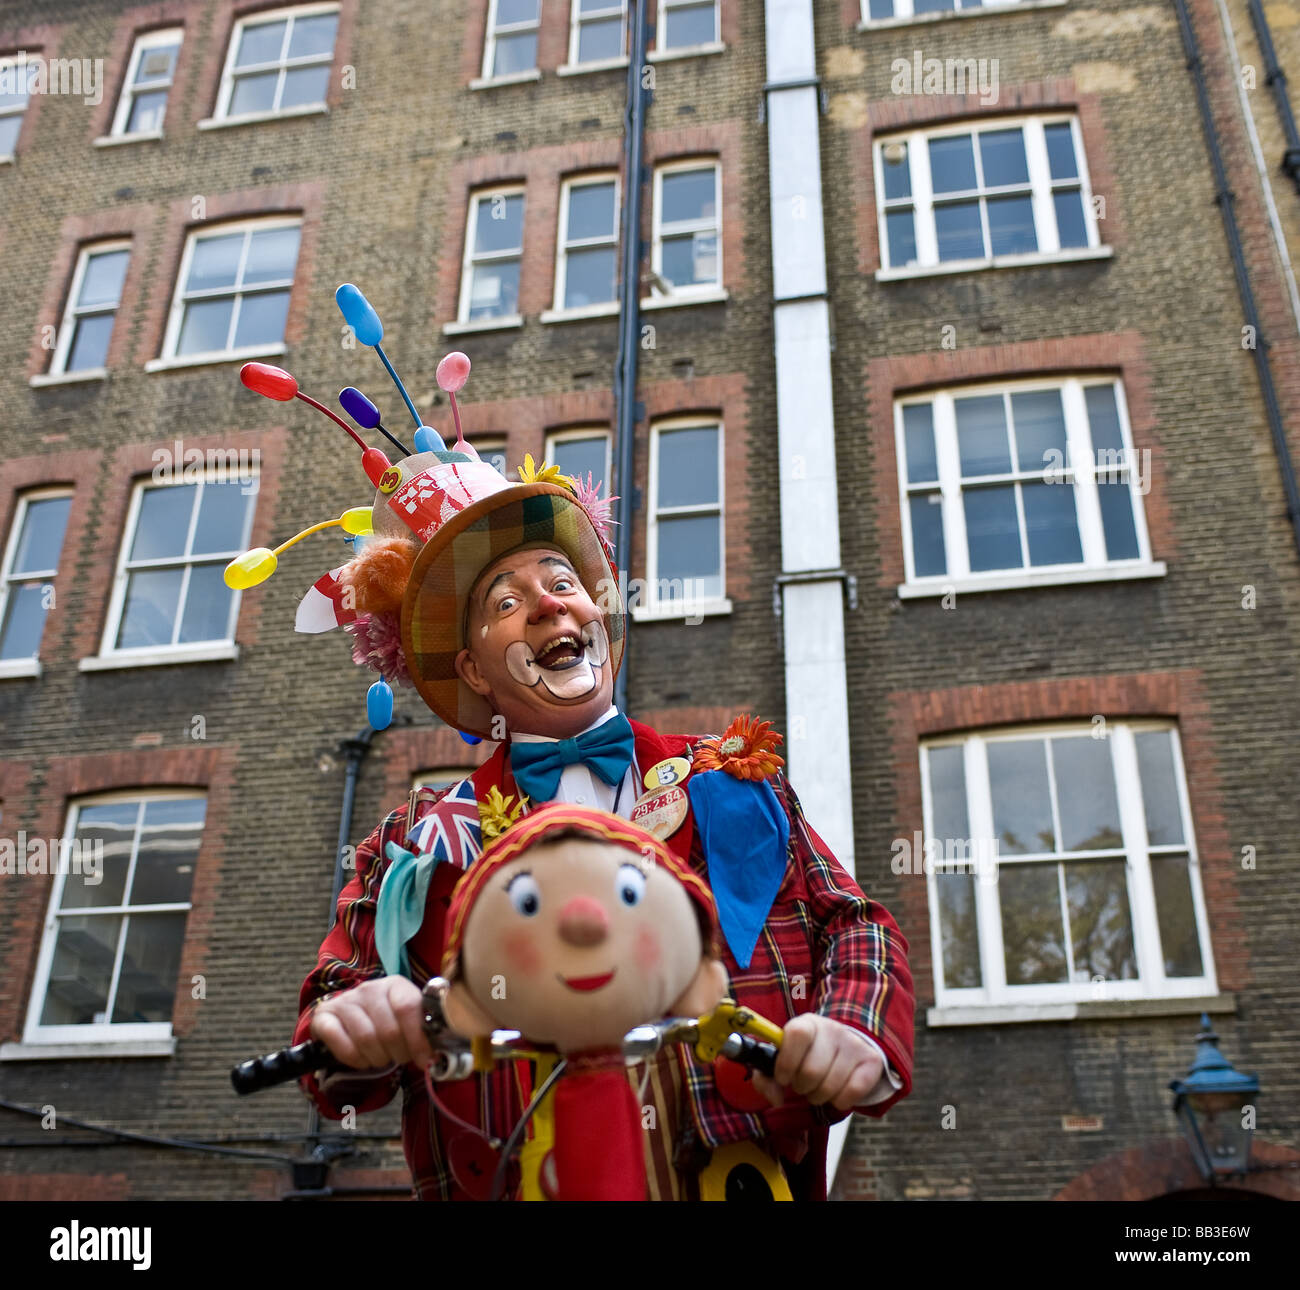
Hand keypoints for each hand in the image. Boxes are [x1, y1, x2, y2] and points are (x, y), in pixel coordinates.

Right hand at [308, 976, 436, 1071]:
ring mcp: (345, 1001)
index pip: (407, 1007)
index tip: (424, 1059)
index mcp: (395, 985)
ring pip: (366, 1038)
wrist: (354, 1018)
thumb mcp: (410, 1021)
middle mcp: (369, 989)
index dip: (418, 1038)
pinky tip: (362, 1059)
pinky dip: (354, 1059)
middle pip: (388, 1030)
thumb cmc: (389, 1022)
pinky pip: (340, 1043)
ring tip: (382, 1058)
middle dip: (398, 1053)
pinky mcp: (323, 1017)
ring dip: (378, 1058)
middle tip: (400, 1057)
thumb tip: (438, 1056)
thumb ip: (425, 1033)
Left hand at [751, 1014, 884, 1112]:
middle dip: (801, 1087)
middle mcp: (832, 1029)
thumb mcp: (784, 1060)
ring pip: (830, 1086)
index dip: (786, 1062)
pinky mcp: (872, 1061)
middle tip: (803, 1084)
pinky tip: (837, 1093)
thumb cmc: (807, 1056)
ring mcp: (854, 1044)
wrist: (846, 1048)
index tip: (783, 1077)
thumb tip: (775, 1098)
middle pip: (811, 1071)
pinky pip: (853, 1092)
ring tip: (818, 1088)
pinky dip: (840, 1101)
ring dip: (819, 1096)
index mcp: (807, 1023)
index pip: (796, 1034)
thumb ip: (767, 1078)